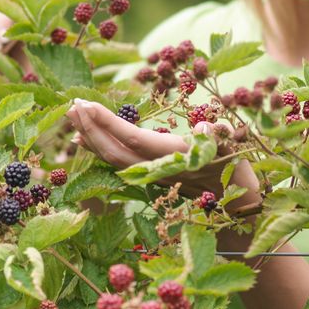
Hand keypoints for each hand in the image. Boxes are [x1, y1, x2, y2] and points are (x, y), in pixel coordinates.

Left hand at [64, 100, 260, 212]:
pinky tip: (85, 139)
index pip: (133, 139)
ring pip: (113, 158)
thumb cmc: (237, 170)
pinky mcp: (150, 176)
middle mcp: (157, 168)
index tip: (86, 105)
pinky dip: (99, 149)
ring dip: (91, 137)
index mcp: (174, 157)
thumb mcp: (232, 149)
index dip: (108, 123)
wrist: (238, 203)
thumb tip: (205, 129)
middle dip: (91, 128)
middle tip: (70, 106)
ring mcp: (152, 175)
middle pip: (115, 151)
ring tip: (72, 117)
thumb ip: (219, 138)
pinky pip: (118, 163)